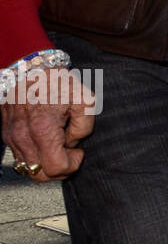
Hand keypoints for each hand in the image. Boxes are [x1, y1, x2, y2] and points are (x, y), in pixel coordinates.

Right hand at [1, 68, 94, 183]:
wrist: (29, 68)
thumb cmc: (57, 82)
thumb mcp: (84, 99)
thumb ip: (84, 127)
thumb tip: (74, 144)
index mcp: (43, 130)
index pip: (56, 168)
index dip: (72, 164)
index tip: (78, 151)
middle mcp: (23, 137)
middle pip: (39, 175)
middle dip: (59, 170)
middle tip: (70, 154)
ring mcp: (12, 137)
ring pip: (28, 169)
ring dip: (46, 164)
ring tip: (58, 146)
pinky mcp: (7, 135)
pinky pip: (20, 157)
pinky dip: (35, 156)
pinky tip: (46, 142)